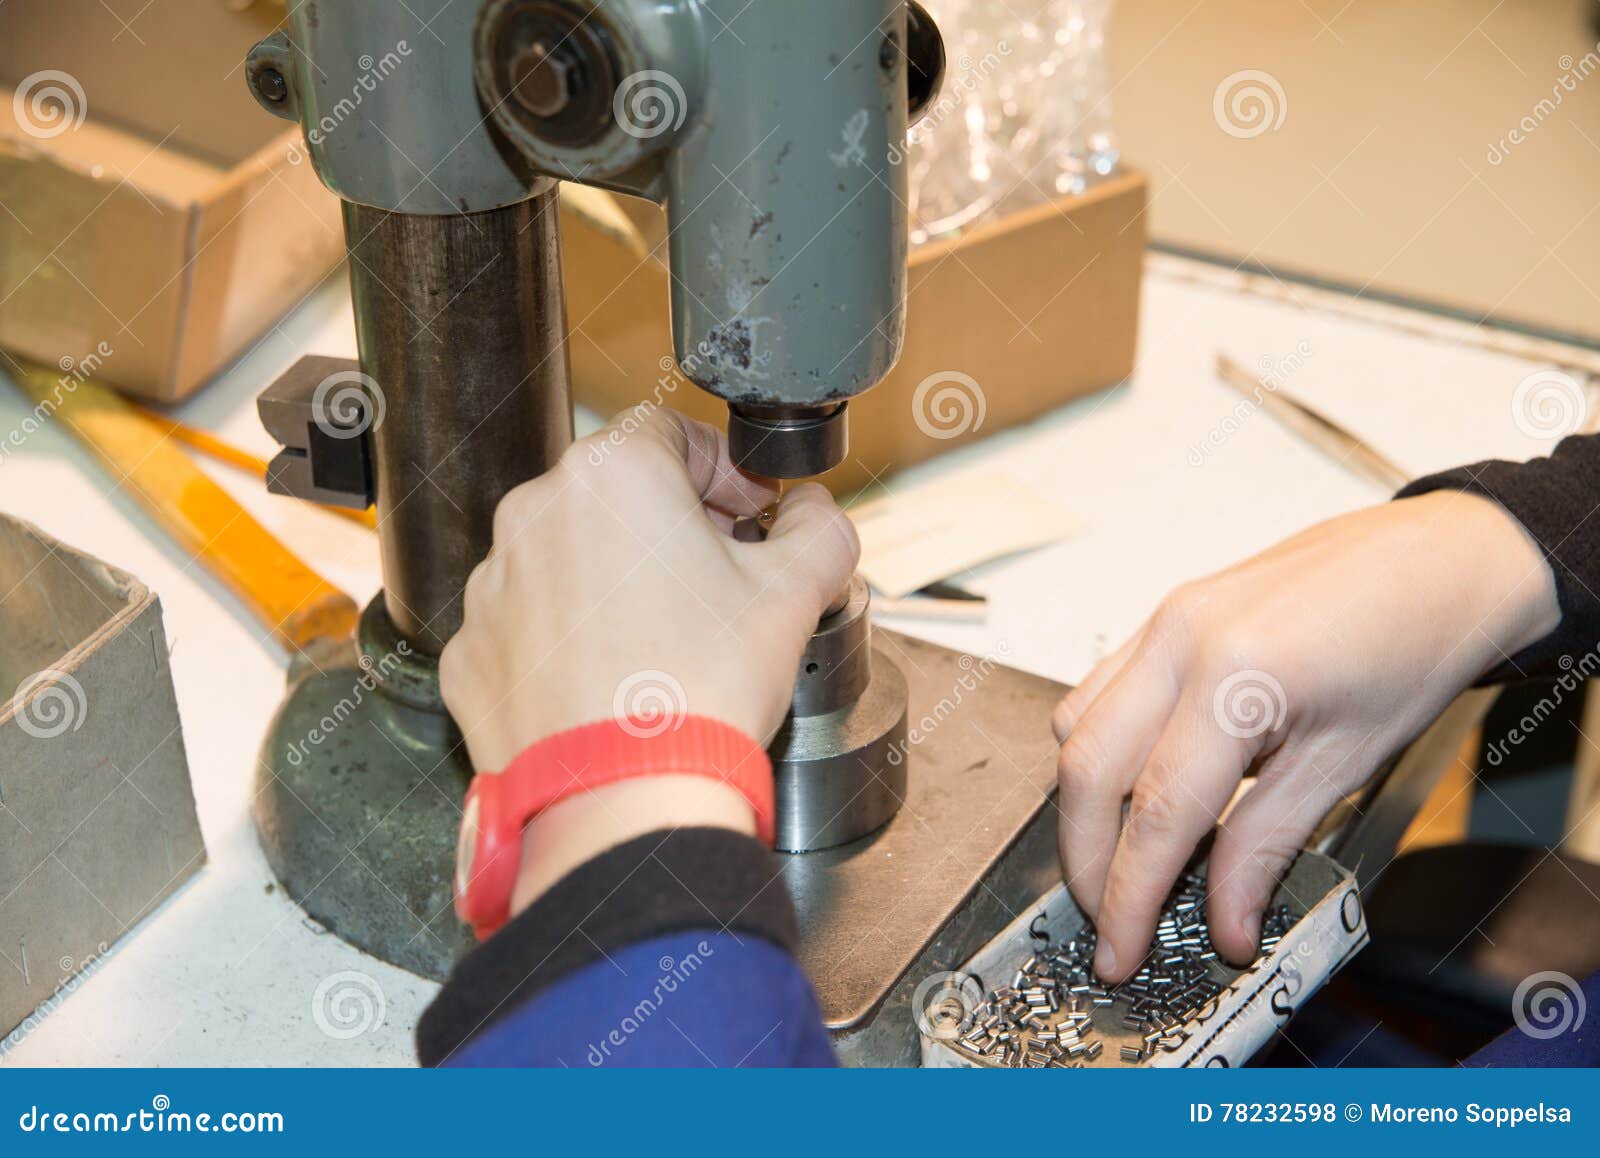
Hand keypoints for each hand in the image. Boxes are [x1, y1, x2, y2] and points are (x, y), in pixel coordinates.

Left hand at [440, 407, 858, 909]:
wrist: (622, 802)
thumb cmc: (701, 689)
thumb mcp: (796, 592)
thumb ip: (819, 527)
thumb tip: (812, 514)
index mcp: (613, 474)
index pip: (672, 433)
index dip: (722, 471)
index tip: (748, 514)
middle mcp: (535, 514)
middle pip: (614, 495)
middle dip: (670, 527)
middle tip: (718, 581)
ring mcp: (493, 585)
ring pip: (566, 558)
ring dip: (614, 581)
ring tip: (666, 643)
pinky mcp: (472, 651)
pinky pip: (528, 625)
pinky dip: (568, 639)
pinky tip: (613, 681)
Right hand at [1052, 490, 1558, 982]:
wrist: (1436, 558)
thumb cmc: (1412, 643)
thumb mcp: (1348, 762)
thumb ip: (1268, 845)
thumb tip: (1224, 921)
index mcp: (1235, 676)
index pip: (1157, 812)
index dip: (1131, 897)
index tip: (1123, 955)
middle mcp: (1179, 639)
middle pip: (1089, 772)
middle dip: (1087, 863)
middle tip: (1110, 925)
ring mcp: (1161, 621)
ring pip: (1074, 730)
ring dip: (1084, 809)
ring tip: (1124, 865)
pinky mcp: (1161, 618)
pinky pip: (1096, 693)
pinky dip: (1099, 754)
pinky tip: (1136, 791)